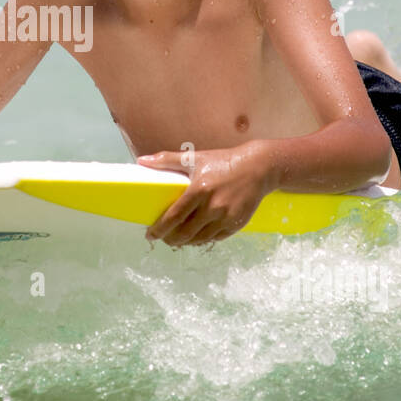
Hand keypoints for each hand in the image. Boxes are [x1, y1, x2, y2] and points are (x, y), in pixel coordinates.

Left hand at [136, 144, 270, 246]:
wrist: (258, 168)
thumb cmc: (223, 162)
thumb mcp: (194, 158)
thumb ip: (167, 160)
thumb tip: (142, 160)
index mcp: (199, 190)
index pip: (174, 216)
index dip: (159, 229)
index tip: (150, 235)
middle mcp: (212, 207)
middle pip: (185, 233)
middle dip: (170, 239)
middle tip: (163, 238)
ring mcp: (225, 217)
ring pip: (199, 239)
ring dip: (185, 242)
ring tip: (177, 239)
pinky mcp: (236, 224)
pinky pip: (215, 238)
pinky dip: (202, 239)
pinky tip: (196, 235)